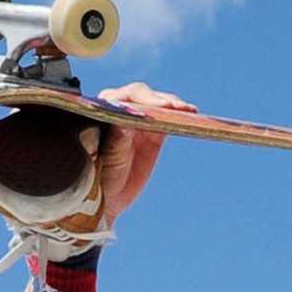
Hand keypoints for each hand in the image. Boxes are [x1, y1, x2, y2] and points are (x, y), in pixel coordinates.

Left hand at [93, 82, 194, 227]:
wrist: (106, 195)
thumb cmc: (99, 176)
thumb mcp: (109, 159)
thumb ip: (118, 138)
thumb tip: (130, 117)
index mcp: (103, 112)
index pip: (123, 98)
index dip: (141, 100)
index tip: (157, 107)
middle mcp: (119, 109)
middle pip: (142, 96)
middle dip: (160, 100)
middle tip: (176, 108)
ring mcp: (138, 118)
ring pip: (157, 104)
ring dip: (174, 105)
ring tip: (189, 110)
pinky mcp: (153, 130)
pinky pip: (168, 118)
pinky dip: (180, 116)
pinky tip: (193, 115)